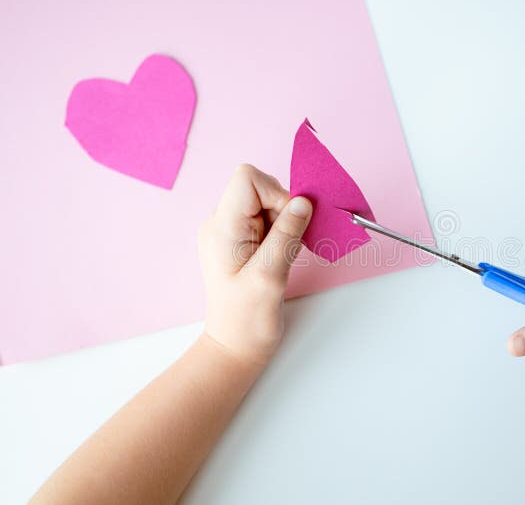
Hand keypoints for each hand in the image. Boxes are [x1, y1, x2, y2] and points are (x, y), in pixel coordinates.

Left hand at [198, 164, 311, 365]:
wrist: (235, 346)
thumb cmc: (247, 319)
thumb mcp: (270, 276)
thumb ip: (286, 234)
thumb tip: (303, 201)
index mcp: (222, 228)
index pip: (247, 178)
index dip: (276, 192)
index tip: (288, 222)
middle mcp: (221, 224)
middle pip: (259, 188)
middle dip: (283, 210)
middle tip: (285, 246)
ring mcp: (230, 232)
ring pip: (266, 204)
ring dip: (284, 224)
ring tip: (280, 256)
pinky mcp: (241, 242)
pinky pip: (267, 220)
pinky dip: (281, 233)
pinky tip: (279, 258)